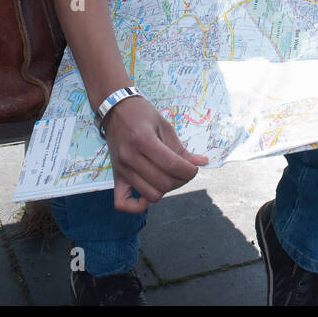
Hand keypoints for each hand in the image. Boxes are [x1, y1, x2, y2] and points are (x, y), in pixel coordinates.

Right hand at [104, 96, 207, 213]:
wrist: (116, 110)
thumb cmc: (142, 114)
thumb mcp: (165, 127)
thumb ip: (181, 149)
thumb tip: (202, 163)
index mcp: (143, 140)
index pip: (171, 165)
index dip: (189, 171)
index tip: (194, 167)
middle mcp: (130, 157)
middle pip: (162, 183)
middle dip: (181, 180)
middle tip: (183, 171)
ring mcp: (121, 169)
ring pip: (149, 194)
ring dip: (165, 190)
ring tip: (168, 177)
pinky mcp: (115, 176)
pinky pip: (123, 203)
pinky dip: (136, 206)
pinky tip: (148, 194)